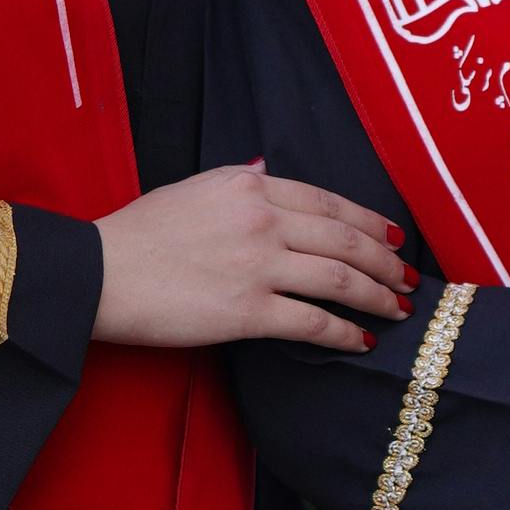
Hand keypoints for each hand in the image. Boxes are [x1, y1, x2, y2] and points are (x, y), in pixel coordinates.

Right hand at [92, 165, 409, 355]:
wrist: (100, 272)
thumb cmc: (137, 233)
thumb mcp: (192, 188)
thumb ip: (238, 180)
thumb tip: (269, 167)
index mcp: (249, 184)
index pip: (327, 202)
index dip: (369, 220)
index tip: (393, 236)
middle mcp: (262, 218)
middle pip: (346, 238)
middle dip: (386, 261)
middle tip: (409, 278)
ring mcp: (258, 264)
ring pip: (340, 278)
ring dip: (378, 296)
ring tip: (398, 309)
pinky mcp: (248, 311)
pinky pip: (313, 322)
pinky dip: (345, 333)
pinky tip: (362, 342)